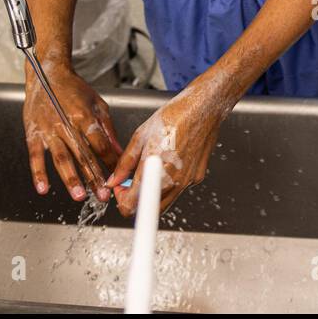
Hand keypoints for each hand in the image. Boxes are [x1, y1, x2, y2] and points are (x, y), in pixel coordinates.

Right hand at [24, 61, 121, 201]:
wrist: (46, 74)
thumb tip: (119, 152)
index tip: (118, 178)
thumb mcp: (97, 105)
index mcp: (85, 116)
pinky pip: (36, 156)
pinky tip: (44, 189)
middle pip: (83, 155)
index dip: (110, 163)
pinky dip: (39, 173)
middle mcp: (67, 124)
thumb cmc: (74, 90)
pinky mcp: (33, 134)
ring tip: (79, 196)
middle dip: (94, 177)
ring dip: (70, 178)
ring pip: (61, 158)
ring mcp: (49, 130)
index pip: (101, 145)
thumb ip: (108, 130)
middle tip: (103, 195)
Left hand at [107, 83, 222, 217]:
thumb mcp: (140, 137)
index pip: (131, 205)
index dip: (121, 199)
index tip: (121, 187)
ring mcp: (187, 181)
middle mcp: (172, 180)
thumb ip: (125, 163)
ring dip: (153, 192)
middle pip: (148, 209)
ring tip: (151, 168)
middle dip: (137, 198)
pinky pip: (178, 190)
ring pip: (165, 202)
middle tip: (133, 181)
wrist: (203, 109)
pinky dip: (169, 184)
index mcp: (153, 169)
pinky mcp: (197, 178)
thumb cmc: (174, 117)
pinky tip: (169, 163)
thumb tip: (114, 180)